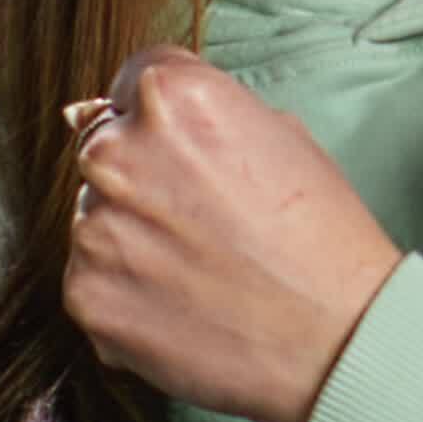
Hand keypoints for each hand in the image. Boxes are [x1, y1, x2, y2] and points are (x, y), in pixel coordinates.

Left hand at [60, 45, 404, 421]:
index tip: (187, 151)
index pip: (133, 81)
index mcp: (172, 97)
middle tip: (202, 222)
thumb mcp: (282, 137)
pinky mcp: (85, 294)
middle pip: (107, 150)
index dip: (165, 120)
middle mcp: (119, 153)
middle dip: (143, 179)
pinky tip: (182, 307)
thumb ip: (205, 118)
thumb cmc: (323, 240)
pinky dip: (126, 295)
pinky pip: (92, 281)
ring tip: (199, 272)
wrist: (337, 340)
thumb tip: (155, 123)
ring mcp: (95, 227)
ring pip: (97, 219)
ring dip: (132, 239)